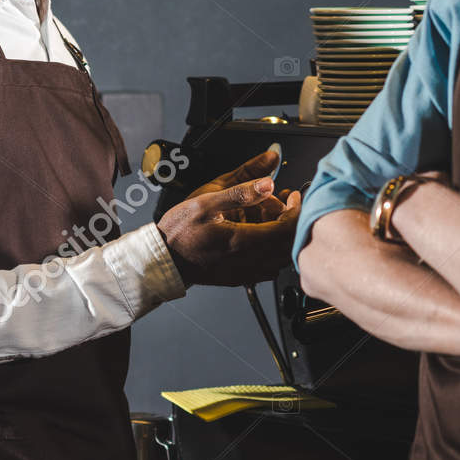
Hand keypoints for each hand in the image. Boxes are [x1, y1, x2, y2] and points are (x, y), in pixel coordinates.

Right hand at [156, 151, 300, 285]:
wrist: (163, 259)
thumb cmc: (179, 231)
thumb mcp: (207, 200)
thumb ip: (241, 190)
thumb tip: (268, 181)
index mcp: (242, 240)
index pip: (287, 229)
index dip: (297, 210)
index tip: (293, 196)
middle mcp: (248, 261)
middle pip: (289, 245)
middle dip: (292, 221)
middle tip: (284, 202)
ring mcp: (246, 272)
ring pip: (281, 258)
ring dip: (283, 236)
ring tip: (271, 216)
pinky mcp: (241, 278)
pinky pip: (270, 268)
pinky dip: (274, 251)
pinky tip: (262, 236)